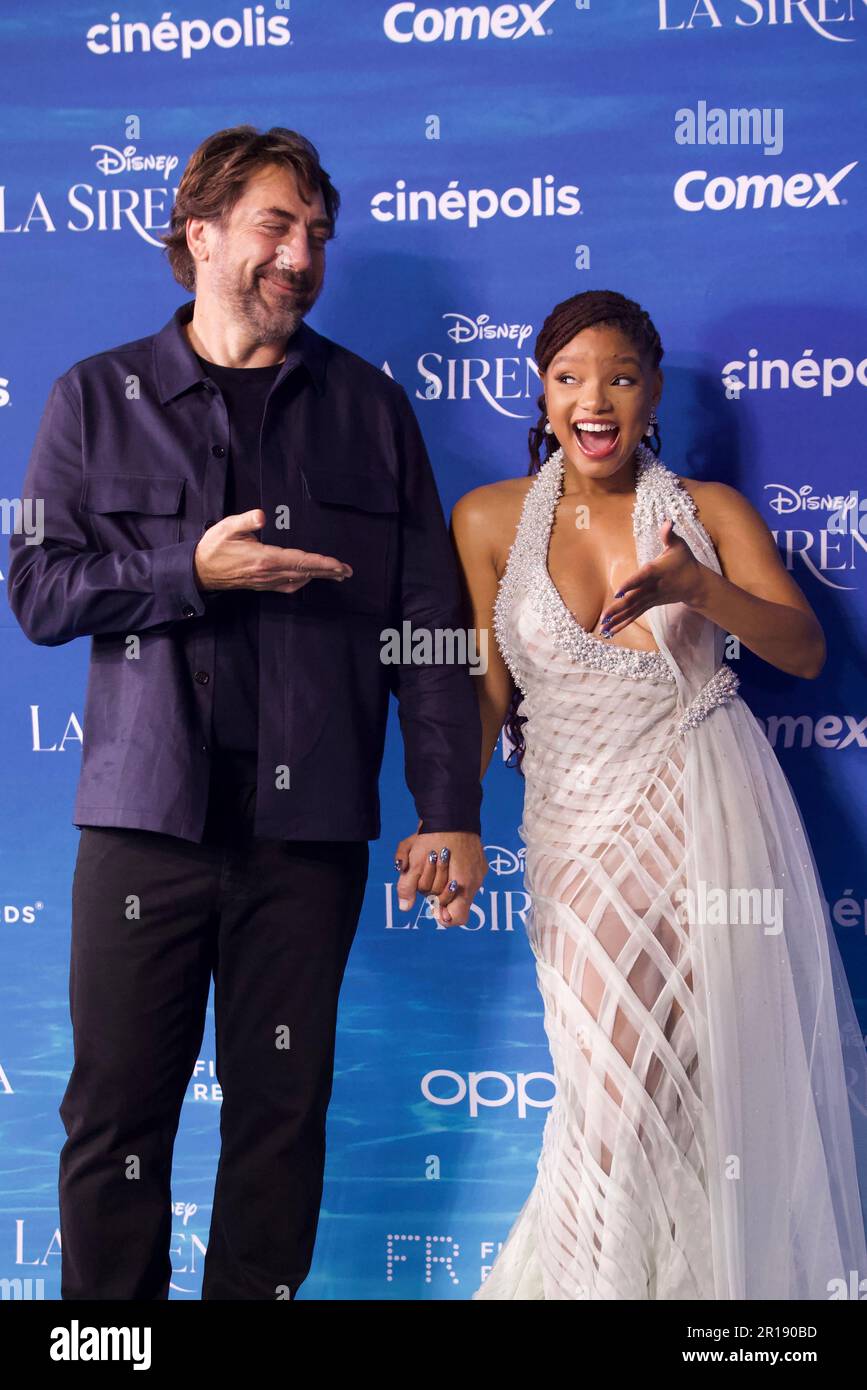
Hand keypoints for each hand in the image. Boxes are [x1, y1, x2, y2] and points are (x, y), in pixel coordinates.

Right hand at [194, 509, 352, 592]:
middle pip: (304, 572)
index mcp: (263, 558)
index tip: (338, 564)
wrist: (198, 571)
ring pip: (298, 580)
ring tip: (336, 574)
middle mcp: (268, 573)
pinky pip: (287, 586)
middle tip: (347, 571)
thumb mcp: (226, 527)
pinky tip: (308, 578)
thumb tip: (262, 515)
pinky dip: (302, 582)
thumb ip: (245, 520)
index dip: (321, 562)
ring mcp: (265, 581)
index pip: (299, 560)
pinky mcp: (261, 584)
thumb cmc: (212, 547)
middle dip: (328, 571)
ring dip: (318, 576)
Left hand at [393, 822, 486, 926]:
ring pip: (456, 886)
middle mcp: (475, 880)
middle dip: (435, 890)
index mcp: (463, 884)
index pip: (457, 917)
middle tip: (426, 872)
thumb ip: (408, 886)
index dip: (443, 916)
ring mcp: (479, 869)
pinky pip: (464, 874)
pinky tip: (443, 857)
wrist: (451, 808)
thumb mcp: (414, 861)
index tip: (432, 907)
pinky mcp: (479, 860)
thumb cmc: (434, 835)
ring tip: (432, 861)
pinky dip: (451, 870)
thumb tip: (405, 907)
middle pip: (451, 899)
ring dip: (441, 878)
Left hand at [599, 520, 707, 635]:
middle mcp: (652, 587)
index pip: (641, 578)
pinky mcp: (649, 604)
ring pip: (632, 610)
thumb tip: (667, 521)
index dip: (630, 585)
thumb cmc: (684, 561)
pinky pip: (634, 615)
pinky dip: (622, 623)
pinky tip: (610, 632)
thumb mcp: (678, 545)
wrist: (696, 584)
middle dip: (617, 608)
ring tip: (602, 628)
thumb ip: (669, 534)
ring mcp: (650, 598)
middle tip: (603, 617)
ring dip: (617, 619)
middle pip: (633, 599)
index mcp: (656, 571)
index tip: (617, 592)